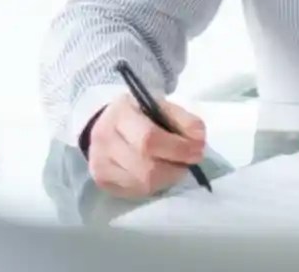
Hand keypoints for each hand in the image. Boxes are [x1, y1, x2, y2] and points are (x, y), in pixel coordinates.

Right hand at [86, 93, 206, 198]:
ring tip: (173, 166)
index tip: (198, 150)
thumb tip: (198, 139)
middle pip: (146, 167)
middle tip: (188, 161)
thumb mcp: (162, 106)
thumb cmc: (140, 115)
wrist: (108, 124)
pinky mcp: (101, 181)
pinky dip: (154, 185)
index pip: (149, 138)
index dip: (178, 148)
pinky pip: (136, 192)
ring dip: (167, 178)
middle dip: (175, 167)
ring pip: (142, 183)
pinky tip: (158, 173)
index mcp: (120, 113)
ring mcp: (99, 163)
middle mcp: (104, 139)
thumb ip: (184, 120)